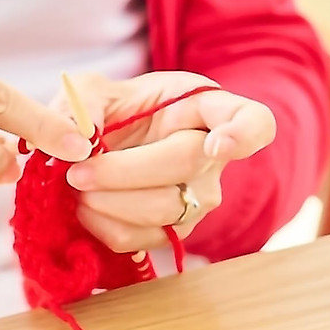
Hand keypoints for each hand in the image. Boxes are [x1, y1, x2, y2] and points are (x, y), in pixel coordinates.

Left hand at [60, 72, 275, 252]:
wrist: (103, 147)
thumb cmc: (110, 110)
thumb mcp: (90, 91)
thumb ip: (81, 105)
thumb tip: (79, 140)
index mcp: (206, 108)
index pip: (253, 123)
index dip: (243, 135)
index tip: (218, 145)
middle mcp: (214, 158)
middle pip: (189, 164)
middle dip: (127, 171)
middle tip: (78, 172)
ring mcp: (199, 198)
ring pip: (167, 208)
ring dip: (112, 202)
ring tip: (76, 187)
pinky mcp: (175, 231)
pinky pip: (144, 238)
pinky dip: (105, 226)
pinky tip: (85, 208)